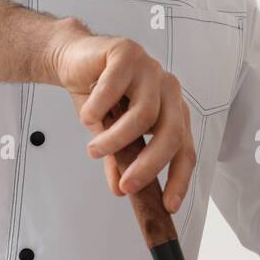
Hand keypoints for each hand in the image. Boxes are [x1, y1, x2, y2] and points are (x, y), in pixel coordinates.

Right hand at [46, 18, 194, 211]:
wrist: (74, 60)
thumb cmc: (99, 97)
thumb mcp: (110, 136)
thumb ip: (120, 160)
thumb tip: (120, 190)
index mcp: (173, 112)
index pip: (185, 150)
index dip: (180, 179)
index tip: (168, 206)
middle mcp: (169, 91)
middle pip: (170, 135)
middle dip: (149, 166)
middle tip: (126, 186)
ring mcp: (151, 70)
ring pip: (142, 115)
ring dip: (115, 139)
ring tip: (94, 149)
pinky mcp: (128, 53)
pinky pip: (114, 88)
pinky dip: (97, 108)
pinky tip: (87, 117)